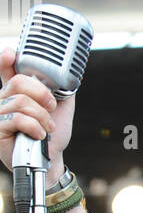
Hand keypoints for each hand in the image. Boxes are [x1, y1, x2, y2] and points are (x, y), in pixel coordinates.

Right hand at [0, 46, 75, 172]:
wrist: (51, 158)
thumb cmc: (52, 134)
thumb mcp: (61, 107)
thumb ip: (60, 89)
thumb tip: (67, 75)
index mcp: (16, 93)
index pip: (5, 70)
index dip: (6, 59)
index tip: (12, 53)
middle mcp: (4, 101)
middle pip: (18, 82)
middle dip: (41, 94)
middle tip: (51, 107)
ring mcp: (0, 115)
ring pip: (21, 102)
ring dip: (42, 116)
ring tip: (46, 127)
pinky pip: (18, 119)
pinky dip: (34, 127)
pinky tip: (38, 134)